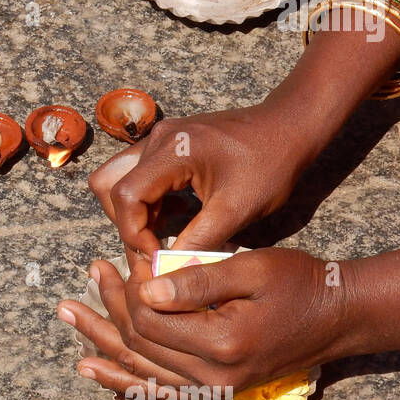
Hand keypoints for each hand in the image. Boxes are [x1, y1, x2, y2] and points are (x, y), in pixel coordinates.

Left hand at [56, 247, 349, 398]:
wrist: (337, 317)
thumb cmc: (298, 283)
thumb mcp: (252, 268)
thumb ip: (197, 282)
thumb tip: (143, 289)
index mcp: (223, 344)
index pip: (151, 320)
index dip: (130, 287)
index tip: (126, 256)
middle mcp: (213, 378)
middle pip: (139, 346)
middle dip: (108, 307)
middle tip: (90, 270)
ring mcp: (213, 390)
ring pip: (140, 372)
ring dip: (102, 343)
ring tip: (69, 315)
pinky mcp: (214, 392)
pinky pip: (158, 393)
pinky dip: (124, 381)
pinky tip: (95, 369)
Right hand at [90, 105, 314, 261]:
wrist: (291, 126)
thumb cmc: (271, 163)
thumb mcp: (237, 209)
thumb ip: (198, 241)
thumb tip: (167, 273)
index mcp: (173, 150)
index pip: (125, 195)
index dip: (133, 233)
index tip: (156, 257)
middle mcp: (157, 139)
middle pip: (108, 184)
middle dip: (125, 222)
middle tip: (152, 249)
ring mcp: (160, 138)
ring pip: (119, 178)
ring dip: (134, 212)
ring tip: (163, 235)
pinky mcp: (168, 143)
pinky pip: (138, 174)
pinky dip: (147, 201)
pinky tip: (176, 216)